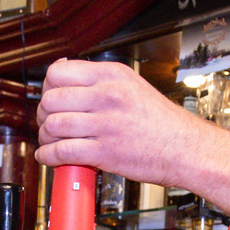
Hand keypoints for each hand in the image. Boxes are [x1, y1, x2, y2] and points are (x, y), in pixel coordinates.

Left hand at [35, 59, 207, 187]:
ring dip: (45, 136)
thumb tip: (69, 81)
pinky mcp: (104, 151)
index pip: (58, 72)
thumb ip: (102, 81)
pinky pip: (61, 151)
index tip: (51, 97)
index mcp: (112, 75)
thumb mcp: (133, 86)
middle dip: (43, 113)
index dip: (48, 86)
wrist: (186, 149)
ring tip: (51, 141)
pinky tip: (50, 157)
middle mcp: (107, 95)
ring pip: (52, 125)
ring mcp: (105, 123)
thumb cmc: (163, 123)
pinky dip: (48, 156)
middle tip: (49, 122)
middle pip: (50, 98)